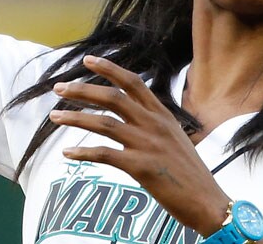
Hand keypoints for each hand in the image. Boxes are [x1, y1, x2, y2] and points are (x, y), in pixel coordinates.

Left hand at [49, 55, 232, 236]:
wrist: (207, 201)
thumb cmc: (190, 174)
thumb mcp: (176, 139)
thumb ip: (155, 126)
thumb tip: (134, 119)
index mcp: (162, 115)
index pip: (133, 82)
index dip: (109, 69)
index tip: (88, 60)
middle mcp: (154, 124)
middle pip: (112, 97)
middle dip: (82, 90)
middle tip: (58, 88)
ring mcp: (147, 144)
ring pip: (103, 122)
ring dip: (75, 117)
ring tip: (54, 116)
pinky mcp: (140, 166)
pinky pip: (104, 154)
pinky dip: (82, 153)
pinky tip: (67, 154)